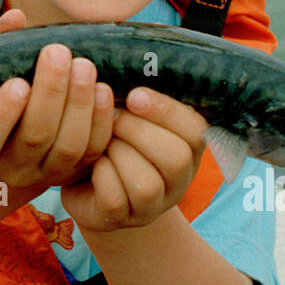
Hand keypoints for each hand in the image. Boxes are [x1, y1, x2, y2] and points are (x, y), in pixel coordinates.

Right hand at [0, 9, 116, 196]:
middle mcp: (12, 167)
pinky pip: (94, 150)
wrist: (20, 140)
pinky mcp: (78, 171)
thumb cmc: (0, 94)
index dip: (2, 113)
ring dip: (79, 103)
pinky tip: (103, 88)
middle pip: (34, 136)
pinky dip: (101, 119)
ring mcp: (47, 173)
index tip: (18, 82)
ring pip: (68, 146)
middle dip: (50, 93)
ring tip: (84, 65)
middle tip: (58, 53)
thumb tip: (15, 18)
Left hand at [60, 87, 209, 232]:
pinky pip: (116, 199)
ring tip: (103, 142)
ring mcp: (154, 205)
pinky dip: (101, 176)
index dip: (166, 111)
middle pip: (176, 158)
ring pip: (148, 185)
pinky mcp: (124, 219)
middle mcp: (179, 179)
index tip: (134, 95)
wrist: (88, 182)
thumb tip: (130, 65)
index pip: (195, 130)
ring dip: (119, 155)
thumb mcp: (130, 115)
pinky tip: (93, 164)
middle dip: (138, 132)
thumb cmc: (114, 139)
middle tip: (113, 118)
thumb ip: (138, 99)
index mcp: (187, 146)